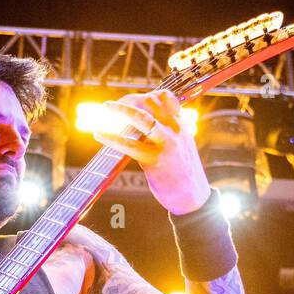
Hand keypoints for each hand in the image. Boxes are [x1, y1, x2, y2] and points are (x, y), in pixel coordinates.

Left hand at [93, 89, 210, 214]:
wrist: (193, 198)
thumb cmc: (181, 172)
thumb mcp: (180, 145)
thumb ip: (165, 132)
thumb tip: (138, 126)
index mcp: (180, 124)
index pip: (163, 97)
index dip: (143, 95)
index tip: (128, 100)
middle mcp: (175, 130)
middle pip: (150, 102)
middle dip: (128, 101)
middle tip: (111, 107)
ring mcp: (166, 144)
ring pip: (141, 118)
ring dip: (119, 111)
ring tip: (104, 111)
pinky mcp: (156, 161)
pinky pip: (130, 145)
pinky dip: (112, 138)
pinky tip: (100, 134)